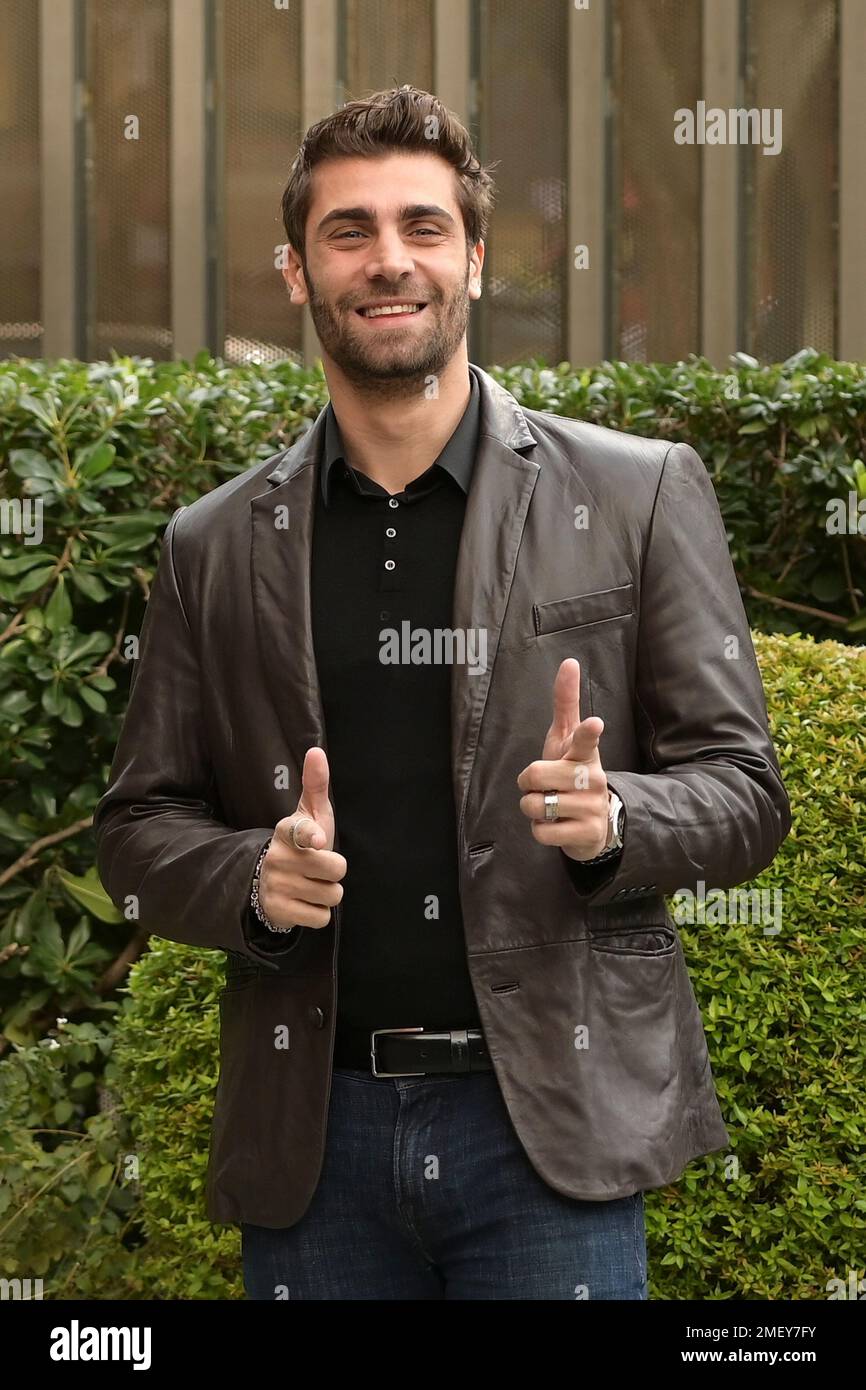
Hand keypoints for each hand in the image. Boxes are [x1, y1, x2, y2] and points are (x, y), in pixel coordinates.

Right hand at [259, 747, 346, 928]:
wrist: (269, 882)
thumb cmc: (301, 843)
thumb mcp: (309, 814)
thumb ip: (315, 784)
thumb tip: (316, 750)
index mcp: (286, 831)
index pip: (300, 831)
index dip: (311, 835)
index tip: (318, 840)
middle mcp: (278, 857)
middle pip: (336, 869)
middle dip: (335, 871)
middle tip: (320, 867)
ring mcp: (276, 886)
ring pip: (332, 895)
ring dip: (328, 893)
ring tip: (312, 884)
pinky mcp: (279, 912)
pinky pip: (321, 917)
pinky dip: (319, 913)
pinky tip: (305, 902)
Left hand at [516, 658, 609, 861]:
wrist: (596, 822)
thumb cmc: (572, 771)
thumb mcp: (566, 739)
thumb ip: (566, 703)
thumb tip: (569, 661)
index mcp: (585, 753)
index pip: (586, 738)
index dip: (587, 731)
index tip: (595, 723)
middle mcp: (593, 778)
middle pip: (536, 774)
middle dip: (528, 783)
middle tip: (545, 786)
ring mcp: (592, 807)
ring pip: (535, 805)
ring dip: (534, 808)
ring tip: (553, 806)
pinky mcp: (586, 834)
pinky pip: (541, 831)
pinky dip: (541, 830)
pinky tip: (558, 825)